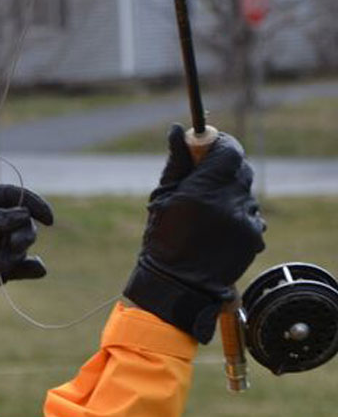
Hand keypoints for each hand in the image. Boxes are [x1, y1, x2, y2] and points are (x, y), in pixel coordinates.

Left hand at [0, 184, 53, 337]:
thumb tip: (24, 214)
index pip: (11, 196)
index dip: (31, 202)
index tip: (47, 217)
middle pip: (22, 221)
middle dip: (23, 234)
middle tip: (12, 247)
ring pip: (23, 244)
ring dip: (18, 253)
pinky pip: (25, 267)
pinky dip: (33, 268)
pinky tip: (36, 269)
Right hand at [124, 124, 265, 341]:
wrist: (177, 286)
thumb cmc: (162, 242)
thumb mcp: (162, 199)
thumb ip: (176, 162)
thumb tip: (177, 131)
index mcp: (203, 191)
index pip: (227, 150)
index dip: (218, 143)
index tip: (206, 146)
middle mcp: (229, 203)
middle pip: (240, 167)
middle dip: (223, 166)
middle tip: (204, 176)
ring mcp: (245, 221)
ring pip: (244, 191)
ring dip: (230, 192)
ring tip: (207, 211)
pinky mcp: (254, 236)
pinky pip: (250, 213)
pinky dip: (237, 214)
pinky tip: (218, 227)